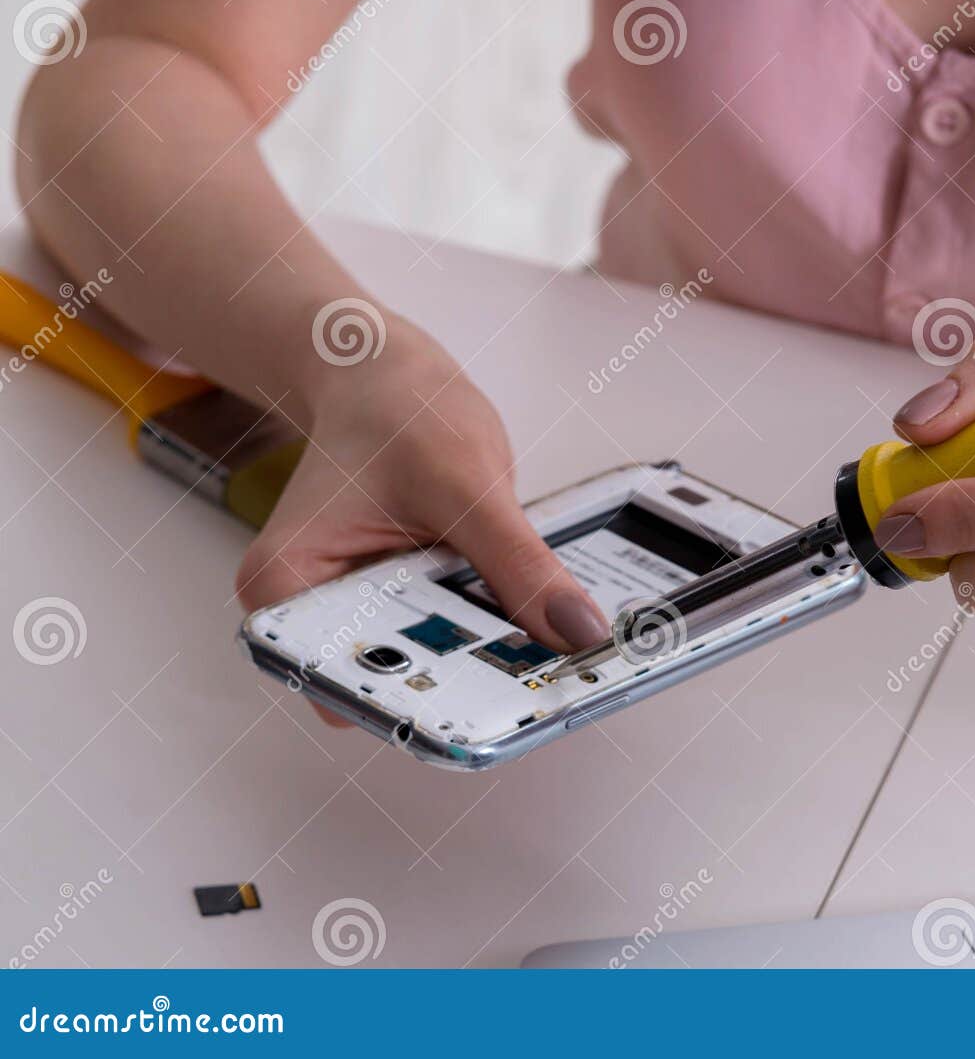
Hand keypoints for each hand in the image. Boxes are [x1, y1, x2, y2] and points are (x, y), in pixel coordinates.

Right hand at [235, 324, 608, 725]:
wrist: (387, 379)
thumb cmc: (397, 413)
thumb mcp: (467, 485)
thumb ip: (520, 565)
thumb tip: (577, 632)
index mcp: (285, 591)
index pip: (356, 683)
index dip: (433, 703)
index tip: (510, 706)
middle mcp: (306, 618)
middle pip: (394, 686)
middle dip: (474, 685)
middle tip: (552, 677)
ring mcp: (354, 616)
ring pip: (430, 670)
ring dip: (489, 661)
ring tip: (550, 648)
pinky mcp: (398, 609)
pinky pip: (451, 639)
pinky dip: (492, 632)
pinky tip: (534, 619)